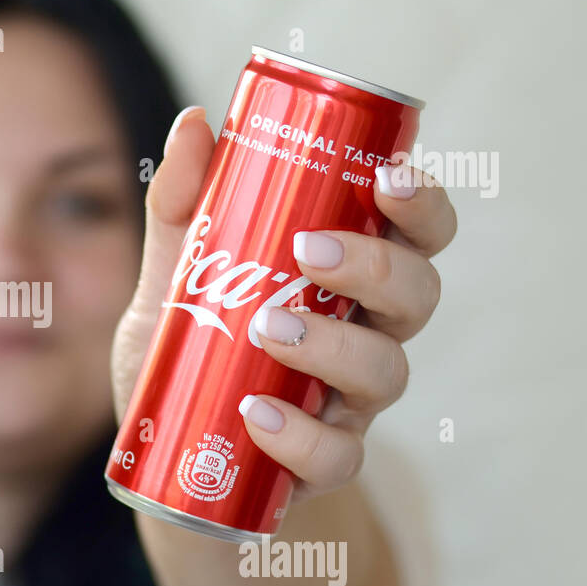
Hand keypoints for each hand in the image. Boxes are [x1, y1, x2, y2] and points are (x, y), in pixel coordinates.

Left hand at [112, 107, 456, 505]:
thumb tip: (196, 122)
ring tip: (268, 330)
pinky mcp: (322, 464)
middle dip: (376, 267)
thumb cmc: (188, 350)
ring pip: (385, 372)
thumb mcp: (172, 278)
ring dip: (334, 347)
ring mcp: (349, 403)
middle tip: (308, 253)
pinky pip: (339, 456)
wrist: (165, 453)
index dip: (421, 204)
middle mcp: (366, 335)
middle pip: (417, 296)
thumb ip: (182, 209)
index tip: (389, 176)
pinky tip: (258, 413)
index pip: (414, 234)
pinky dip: (302, 436)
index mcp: (347, 279)